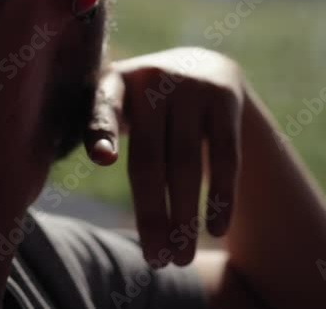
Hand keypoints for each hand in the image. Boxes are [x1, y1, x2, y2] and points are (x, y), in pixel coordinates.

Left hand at [83, 47, 246, 266]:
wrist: (202, 65)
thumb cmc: (144, 103)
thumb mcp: (118, 103)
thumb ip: (100, 129)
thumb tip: (100, 161)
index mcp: (114, 80)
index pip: (103, 108)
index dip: (103, 132)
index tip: (103, 160)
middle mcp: (153, 78)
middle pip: (150, 158)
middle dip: (154, 215)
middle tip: (156, 261)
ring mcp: (192, 87)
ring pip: (187, 164)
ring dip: (185, 217)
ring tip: (181, 257)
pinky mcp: (225, 99)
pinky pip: (226, 157)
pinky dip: (221, 197)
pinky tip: (217, 230)